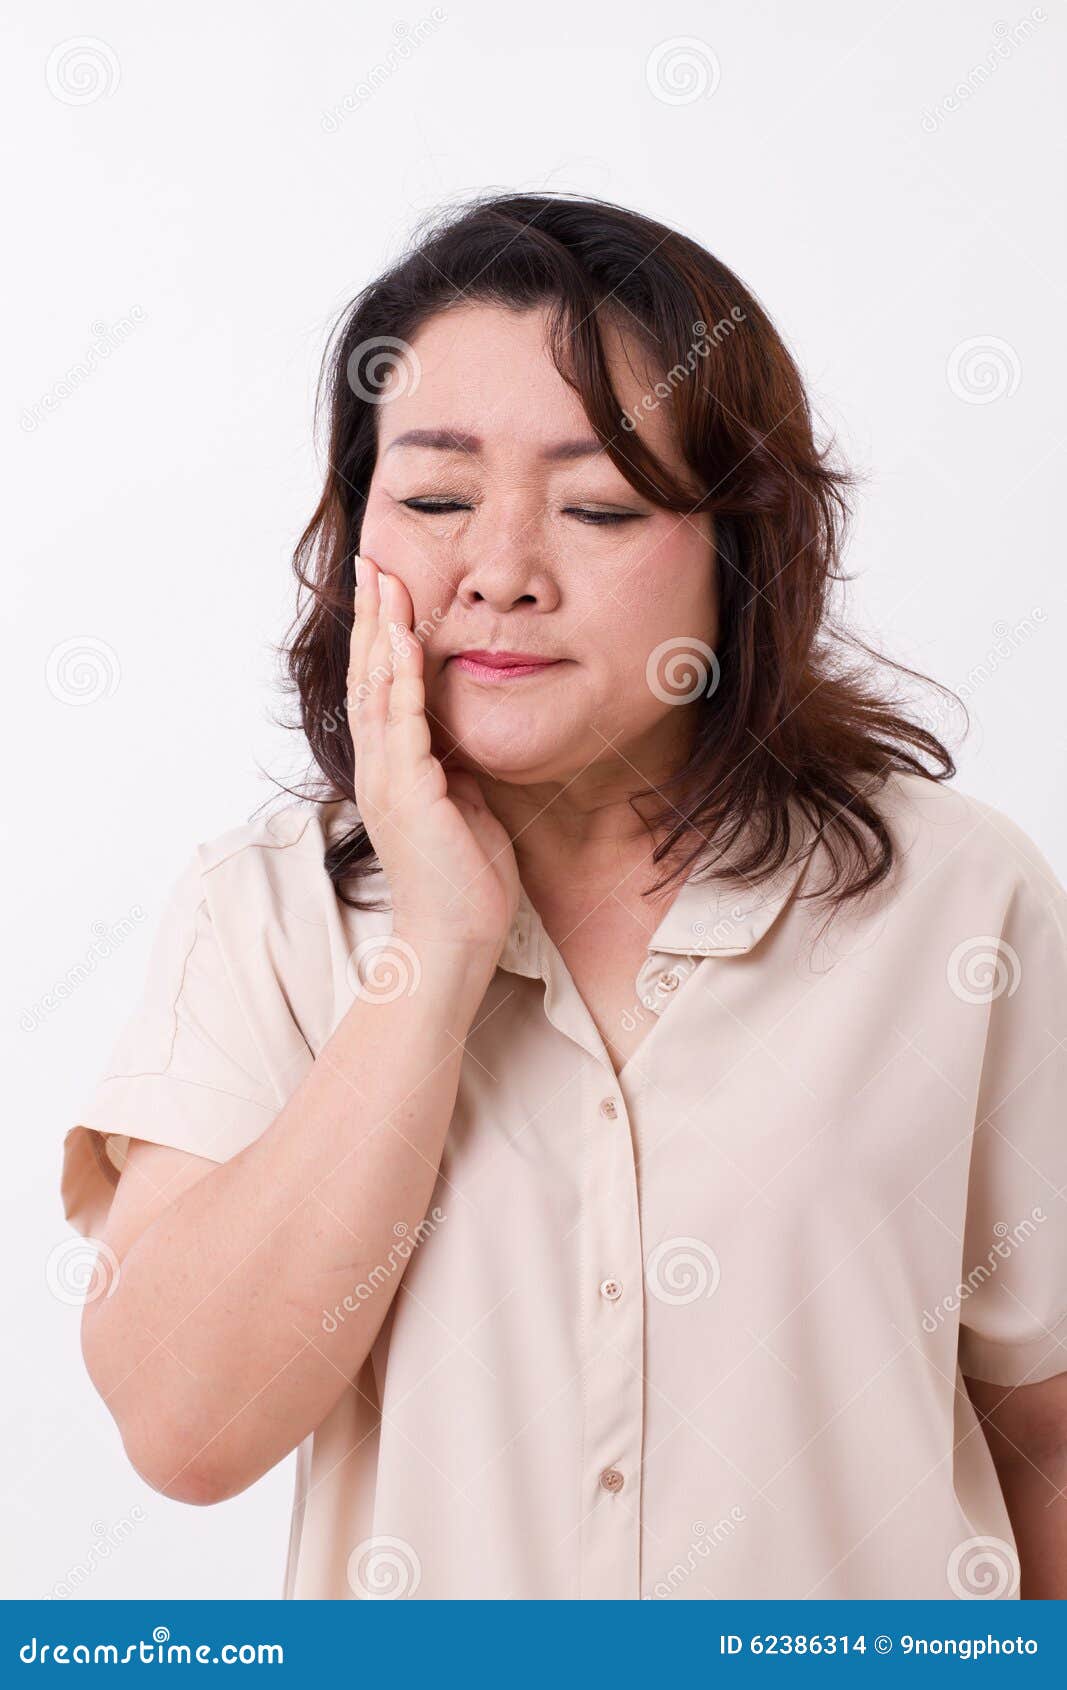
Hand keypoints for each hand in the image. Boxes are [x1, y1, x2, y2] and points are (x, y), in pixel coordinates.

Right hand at [346, 553, 520, 956]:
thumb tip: (461, 735)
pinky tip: (405, 641)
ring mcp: (388, 780)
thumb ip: (452, 766)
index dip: (379, 635)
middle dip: (371, 616)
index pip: (377, 688)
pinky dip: (402, 679)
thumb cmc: (462, 881)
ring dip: (381, 631)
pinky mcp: (409, 794)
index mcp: (390, 770)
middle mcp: (377, 769)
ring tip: (384, 581)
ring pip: (375, 689)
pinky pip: (402, 724)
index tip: (385, 588)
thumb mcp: (461, 805)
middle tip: (372, 562)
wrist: (454, 939)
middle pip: (365, 676)